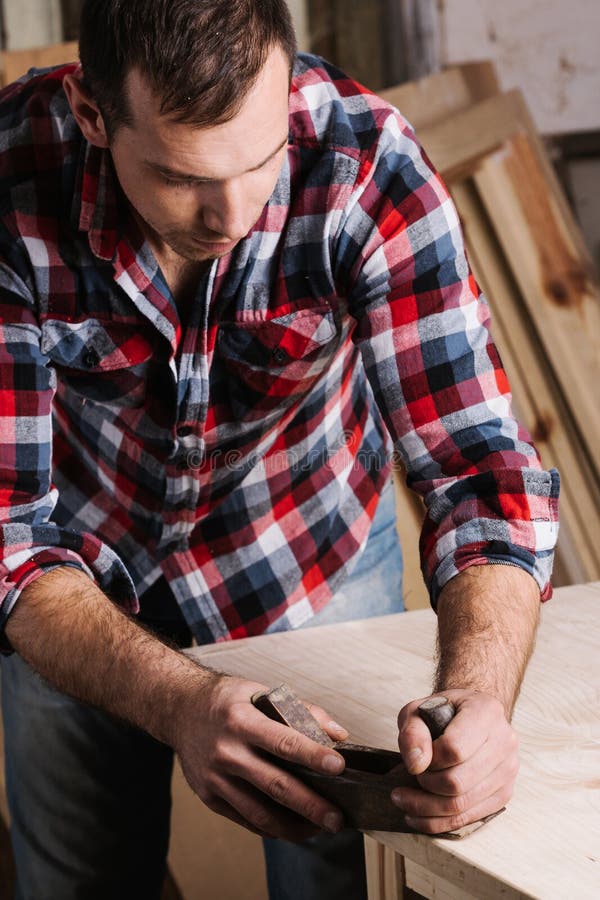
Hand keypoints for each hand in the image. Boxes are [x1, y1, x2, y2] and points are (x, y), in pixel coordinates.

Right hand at [173, 672, 348, 840]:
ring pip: (260, 814)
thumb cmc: (225, 701)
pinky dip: (272, 827)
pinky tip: (291, 826)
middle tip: (336, 818)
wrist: (179, 710)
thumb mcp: (259, 692)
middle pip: (275, 786)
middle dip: (310, 805)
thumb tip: (338, 735)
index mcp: (241, 721)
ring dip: (294, 826)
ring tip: (319, 828)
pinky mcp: (209, 797)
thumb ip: (301, 711)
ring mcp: (215, 778)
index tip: (339, 767)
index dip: (313, 756)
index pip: (283, 742)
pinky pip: (245, 819)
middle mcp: (226, 752)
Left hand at [392, 689, 518, 833]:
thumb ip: (412, 732)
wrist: (471, 715)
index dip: (429, 760)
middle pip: (458, 782)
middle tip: (412, 777)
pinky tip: (418, 815)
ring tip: (404, 800)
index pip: (454, 748)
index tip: (417, 758)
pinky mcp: (504, 792)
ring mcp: (508, 770)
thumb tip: (416, 764)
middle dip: (426, 785)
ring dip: (426, 808)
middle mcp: (504, 741)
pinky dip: (439, 822)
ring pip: (463, 805)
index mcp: (485, 713)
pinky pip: (470, 817)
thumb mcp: (418, 710)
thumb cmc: (443, 712)